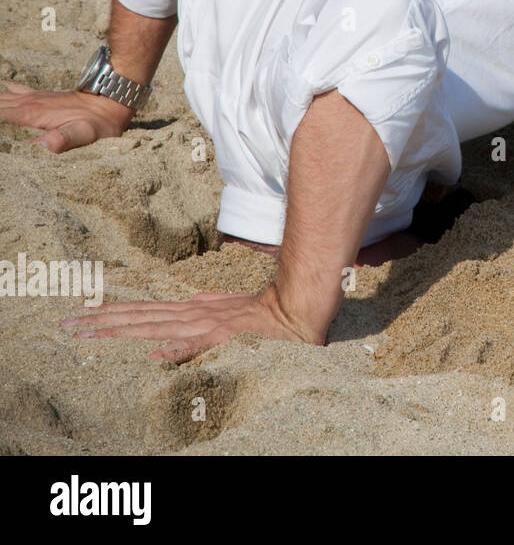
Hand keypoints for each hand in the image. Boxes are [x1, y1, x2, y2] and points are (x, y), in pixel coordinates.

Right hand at [0, 81, 133, 151]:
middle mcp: (26, 103)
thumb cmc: (98, 122)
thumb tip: (42, 146)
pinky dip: (2, 91)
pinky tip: (2, 86)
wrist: (111, 100)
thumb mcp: (83, 134)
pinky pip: (13, 91)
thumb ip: (63, 140)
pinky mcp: (39, 97)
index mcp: (29, 114)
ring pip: (0, 96)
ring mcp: (32, 98)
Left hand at [61, 286, 322, 362]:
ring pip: (155, 325)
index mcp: (191, 312)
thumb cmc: (264, 315)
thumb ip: (199, 322)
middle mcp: (192, 315)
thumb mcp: (226, 317)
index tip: (80, 317)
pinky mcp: (226, 336)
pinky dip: (178, 347)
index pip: (142, 313)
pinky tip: (155, 354)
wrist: (297, 309)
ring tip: (87, 331)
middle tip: (66, 325)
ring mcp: (206, 325)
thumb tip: (166, 345)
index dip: (111, 315)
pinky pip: (199, 343)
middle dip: (101, 321)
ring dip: (119, 328)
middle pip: (138, 317)